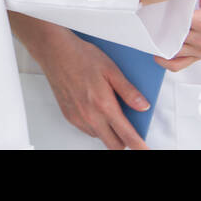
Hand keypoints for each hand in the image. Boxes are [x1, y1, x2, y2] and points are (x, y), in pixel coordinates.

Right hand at [37, 28, 150, 149]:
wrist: (54, 51)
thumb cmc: (80, 56)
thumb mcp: (111, 69)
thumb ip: (129, 91)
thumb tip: (143, 106)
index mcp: (103, 104)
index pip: (127, 136)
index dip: (139, 146)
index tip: (145, 149)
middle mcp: (89, 115)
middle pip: (113, 145)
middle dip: (124, 141)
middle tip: (131, 130)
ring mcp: (77, 117)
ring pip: (99, 137)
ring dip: (108, 131)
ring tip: (110, 111)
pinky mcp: (68, 115)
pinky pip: (87, 130)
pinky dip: (95, 125)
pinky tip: (96, 108)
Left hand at [152, 0, 200, 70]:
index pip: (172, 23)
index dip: (156, 16)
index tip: (145, 10)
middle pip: (169, 38)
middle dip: (155, 29)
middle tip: (142, 20)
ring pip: (172, 52)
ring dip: (159, 42)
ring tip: (148, 31)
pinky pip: (179, 65)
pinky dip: (166, 60)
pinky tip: (157, 50)